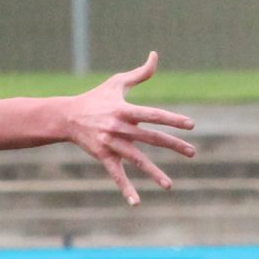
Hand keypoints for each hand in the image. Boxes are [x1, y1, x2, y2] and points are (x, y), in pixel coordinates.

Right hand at [63, 52, 196, 205]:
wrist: (66, 117)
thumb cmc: (96, 98)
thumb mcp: (116, 82)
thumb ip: (140, 73)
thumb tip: (155, 55)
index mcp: (125, 109)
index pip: (153, 115)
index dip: (172, 119)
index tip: (191, 125)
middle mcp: (120, 127)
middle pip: (151, 138)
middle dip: (173, 145)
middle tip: (192, 153)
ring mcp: (111, 144)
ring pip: (136, 160)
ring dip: (153, 173)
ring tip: (170, 185)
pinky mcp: (103, 157)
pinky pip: (116, 175)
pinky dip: (125, 189)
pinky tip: (136, 202)